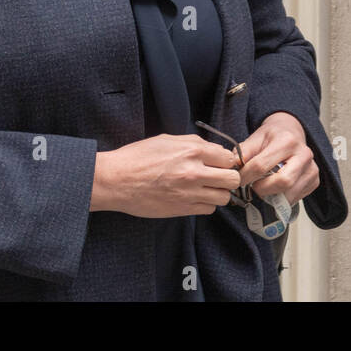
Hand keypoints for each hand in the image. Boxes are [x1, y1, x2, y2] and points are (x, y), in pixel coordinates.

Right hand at [92, 134, 242, 217]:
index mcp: (192, 151)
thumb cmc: (138, 157)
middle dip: (228, 177)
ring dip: (218, 192)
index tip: (219, 163)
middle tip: (217, 176)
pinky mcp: (183, 210)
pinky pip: (208, 209)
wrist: (117, 181)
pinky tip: (194, 197)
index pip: (228, 158)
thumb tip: (213, 150)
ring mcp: (190, 194)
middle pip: (232, 179)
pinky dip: (206, 204)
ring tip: (206, 188)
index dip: (225, 160)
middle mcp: (195, 172)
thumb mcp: (167, 140)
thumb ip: (193, 143)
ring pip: (224, 197)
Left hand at [235, 112, 318, 210]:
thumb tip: (232, 170)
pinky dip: (282, 199)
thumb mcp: (255, 138)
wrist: (291, 132)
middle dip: (262, 189)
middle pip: (282, 182)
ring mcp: (312, 168)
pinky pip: (296, 198)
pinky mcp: (315, 180)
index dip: (246, 176)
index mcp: (286, 140)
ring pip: (290, 194)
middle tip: (252, 187)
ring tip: (262, 188)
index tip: (238, 180)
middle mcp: (303, 154)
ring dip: (272, 196)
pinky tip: (275, 189)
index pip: (262, 165)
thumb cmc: (272, 136)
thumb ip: (242, 153)